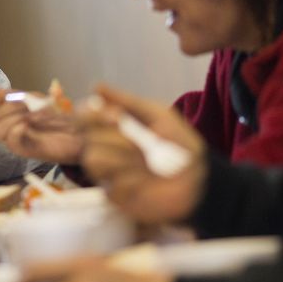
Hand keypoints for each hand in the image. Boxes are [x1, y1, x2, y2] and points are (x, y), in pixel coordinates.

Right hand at [0, 87, 82, 163]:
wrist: (78, 132)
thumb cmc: (56, 115)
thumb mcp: (33, 99)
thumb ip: (11, 94)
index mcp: (6, 114)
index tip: (1, 94)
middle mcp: (7, 127)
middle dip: (7, 106)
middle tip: (25, 104)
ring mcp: (15, 139)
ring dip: (13, 118)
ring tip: (30, 115)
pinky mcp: (25, 150)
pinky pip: (12, 141)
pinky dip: (16, 131)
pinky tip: (26, 125)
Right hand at [77, 83, 206, 224]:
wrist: (198, 179)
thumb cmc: (180, 145)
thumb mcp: (159, 115)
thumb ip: (128, 101)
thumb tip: (97, 86)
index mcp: (112, 126)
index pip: (84, 116)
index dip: (93, 115)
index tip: (115, 116)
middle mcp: (105, 147)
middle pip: (87, 138)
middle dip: (116, 138)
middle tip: (140, 142)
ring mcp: (107, 171)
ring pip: (93, 159)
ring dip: (122, 158)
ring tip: (146, 161)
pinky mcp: (114, 195)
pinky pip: (110, 184)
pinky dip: (132, 180)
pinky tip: (147, 182)